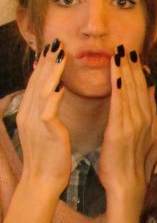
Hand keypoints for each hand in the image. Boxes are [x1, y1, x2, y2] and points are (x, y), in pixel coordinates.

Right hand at [16, 39, 70, 193]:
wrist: (43, 181)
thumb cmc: (50, 156)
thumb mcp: (46, 128)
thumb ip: (47, 109)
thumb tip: (54, 90)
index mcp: (30, 112)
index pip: (36, 83)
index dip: (44, 64)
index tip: (52, 47)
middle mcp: (29, 114)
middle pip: (37, 82)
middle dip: (47, 61)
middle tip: (55, 41)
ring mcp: (36, 123)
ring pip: (41, 91)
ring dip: (51, 72)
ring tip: (59, 54)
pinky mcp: (46, 133)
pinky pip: (48, 111)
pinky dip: (53, 97)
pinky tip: (60, 85)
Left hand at [98, 47, 154, 201]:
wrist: (126, 181)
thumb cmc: (127, 158)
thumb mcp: (139, 130)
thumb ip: (144, 108)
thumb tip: (149, 87)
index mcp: (148, 117)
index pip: (144, 87)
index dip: (139, 69)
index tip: (134, 52)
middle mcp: (144, 117)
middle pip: (139, 85)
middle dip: (132, 64)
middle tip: (126, 45)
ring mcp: (134, 123)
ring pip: (130, 90)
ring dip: (125, 70)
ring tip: (120, 52)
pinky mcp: (121, 130)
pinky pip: (120, 103)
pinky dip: (119, 86)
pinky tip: (116, 73)